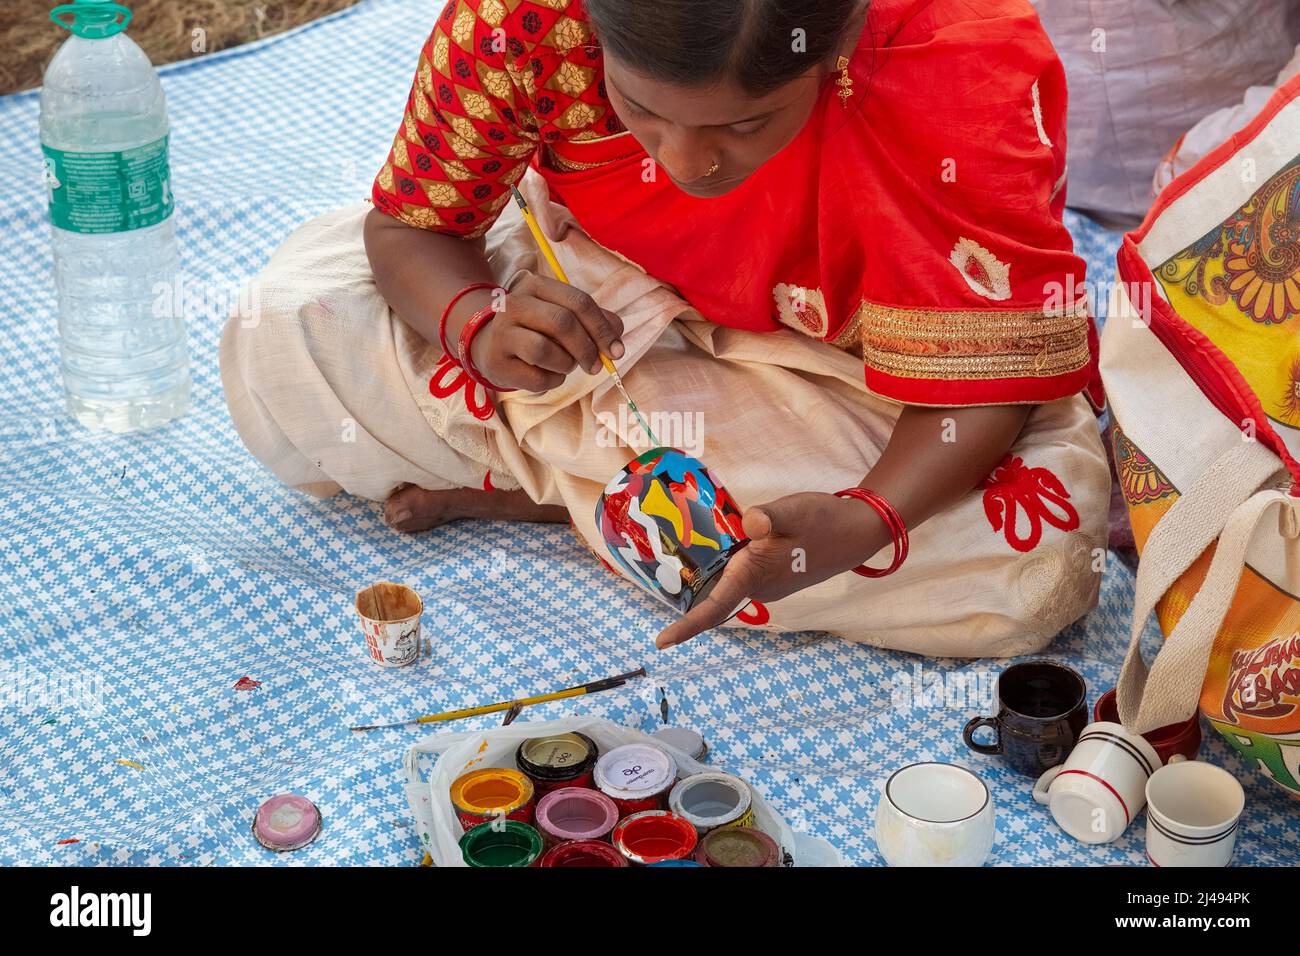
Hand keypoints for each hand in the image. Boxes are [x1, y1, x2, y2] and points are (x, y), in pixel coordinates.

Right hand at [468, 272, 623, 391]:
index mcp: (536, 285)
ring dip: (567, 364)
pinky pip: (536, 377)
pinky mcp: (497, 362)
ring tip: (566, 366)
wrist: (488, 344)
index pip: (578, 302)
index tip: (616, 350)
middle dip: (587, 349)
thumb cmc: (535, 329)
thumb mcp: (562, 314)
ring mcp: (502, 333)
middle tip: (596, 366)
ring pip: (546, 351)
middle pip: (563, 323)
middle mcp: (515, 304)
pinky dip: (552, 381)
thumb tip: (618, 330)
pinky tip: (548, 375)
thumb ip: (592, 319)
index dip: (602, 328)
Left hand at [654, 491, 888, 648]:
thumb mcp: (795, 509)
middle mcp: (761, 587)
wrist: (860, 531)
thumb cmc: (825, 521)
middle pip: (716, 593)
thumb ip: (768, 516)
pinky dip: (733, 564)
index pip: (715, 607)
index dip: (687, 626)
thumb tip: (749, 523)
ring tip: (697, 546)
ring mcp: (770, 584)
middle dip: (692, 589)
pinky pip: (745, 574)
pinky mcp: (777, 576)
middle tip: (672, 563)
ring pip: (731, 581)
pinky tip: (732, 543)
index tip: (661, 642)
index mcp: (757, 575)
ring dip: (715, 570)